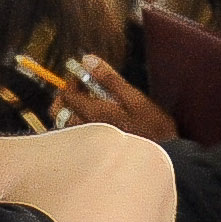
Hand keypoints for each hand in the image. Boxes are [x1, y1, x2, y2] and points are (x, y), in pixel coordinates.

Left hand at [50, 55, 176, 144]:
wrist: (162, 161)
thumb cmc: (152, 130)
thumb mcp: (135, 99)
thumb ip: (109, 79)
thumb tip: (87, 60)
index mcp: (94, 113)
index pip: (67, 93)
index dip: (71, 82)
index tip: (82, 77)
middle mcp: (85, 129)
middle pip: (58, 111)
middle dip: (65, 98)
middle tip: (80, 92)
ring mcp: (86, 144)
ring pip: (64, 126)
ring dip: (69, 113)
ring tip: (85, 108)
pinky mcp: (91, 155)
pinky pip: (72, 139)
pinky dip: (74, 129)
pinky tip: (90, 126)